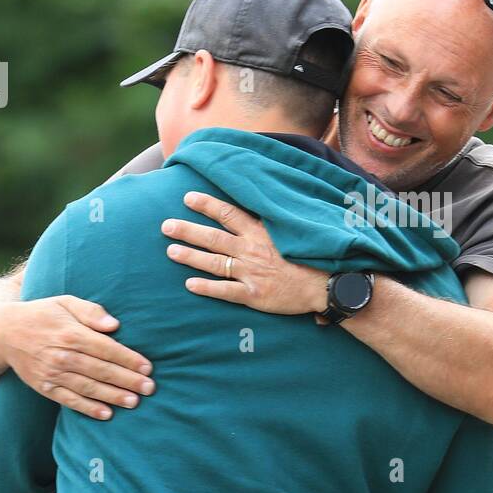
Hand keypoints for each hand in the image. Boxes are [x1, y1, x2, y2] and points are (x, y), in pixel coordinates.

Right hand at [0, 296, 153, 419]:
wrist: (3, 332)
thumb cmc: (42, 314)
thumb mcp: (65, 302)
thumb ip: (91, 311)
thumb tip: (114, 325)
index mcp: (70, 334)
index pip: (106, 348)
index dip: (129, 359)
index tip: (148, 368)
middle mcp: (62, 356)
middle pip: (101, 370)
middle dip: (127, 380)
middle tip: (150, 388)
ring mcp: (52, 374)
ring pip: (88, 388)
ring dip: (113, 396)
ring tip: (134, 402)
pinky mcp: (44, 387)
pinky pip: (69, 400)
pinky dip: (88, 409)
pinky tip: (106, 414)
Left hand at [162, 191, 329, 314]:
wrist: (326, 284)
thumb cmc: (311, 256)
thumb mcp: (291, 230)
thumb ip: (270, 221)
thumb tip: (257, 206)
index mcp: (260, 232)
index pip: (228, 213)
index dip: (206, 205)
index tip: (187, 197)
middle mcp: (251, 250)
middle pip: (213, 237)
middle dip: (187, 230)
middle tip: (166, 225)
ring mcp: (250, 273)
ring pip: (213, 263)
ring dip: (190, 256)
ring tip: (170, 251)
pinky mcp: (253, 295)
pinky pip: (224, 291)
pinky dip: (205, 288)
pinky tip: (189, 285)